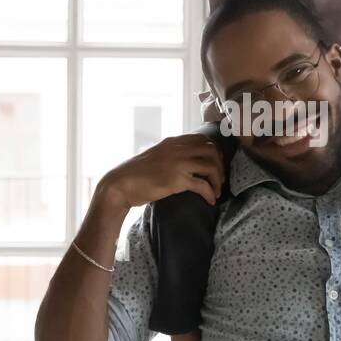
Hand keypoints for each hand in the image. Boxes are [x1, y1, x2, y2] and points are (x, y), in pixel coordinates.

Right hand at [96, 134, 224, 211]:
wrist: (120, 184)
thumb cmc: (135, 173)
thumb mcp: (155, 155)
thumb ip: (170, 154)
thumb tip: (184, 160)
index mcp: (172, 141)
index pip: (203, 139)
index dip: (214, 151)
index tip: (215, 163)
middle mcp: (177, 149)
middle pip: (212, 151)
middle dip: (220, 165)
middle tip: (219, 179)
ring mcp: (178, 164)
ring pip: (211, 167)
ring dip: (218, 181)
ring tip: (217, 191)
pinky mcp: (177, 181)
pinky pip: (203, 185)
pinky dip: (211, 193)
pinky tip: (210, 201)